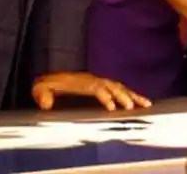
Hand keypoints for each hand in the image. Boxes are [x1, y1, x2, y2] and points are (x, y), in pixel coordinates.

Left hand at [31, 72, 151, 111]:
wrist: (50, 77)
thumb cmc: (47, 85)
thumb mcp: (40, 88)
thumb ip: (42, 94)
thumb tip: (47, 104)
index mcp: (81, 82)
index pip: (97, 87)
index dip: (105, 96)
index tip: (112, 107)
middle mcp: (94, 79)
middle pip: (113, 86)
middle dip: (123, 96)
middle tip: (130, 107)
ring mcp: (100, 81)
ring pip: (120, 86)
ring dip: (133, 95)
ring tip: (145, 104)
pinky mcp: (103, 84)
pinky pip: (120, 88)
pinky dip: (132, 94)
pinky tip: (141, 101)